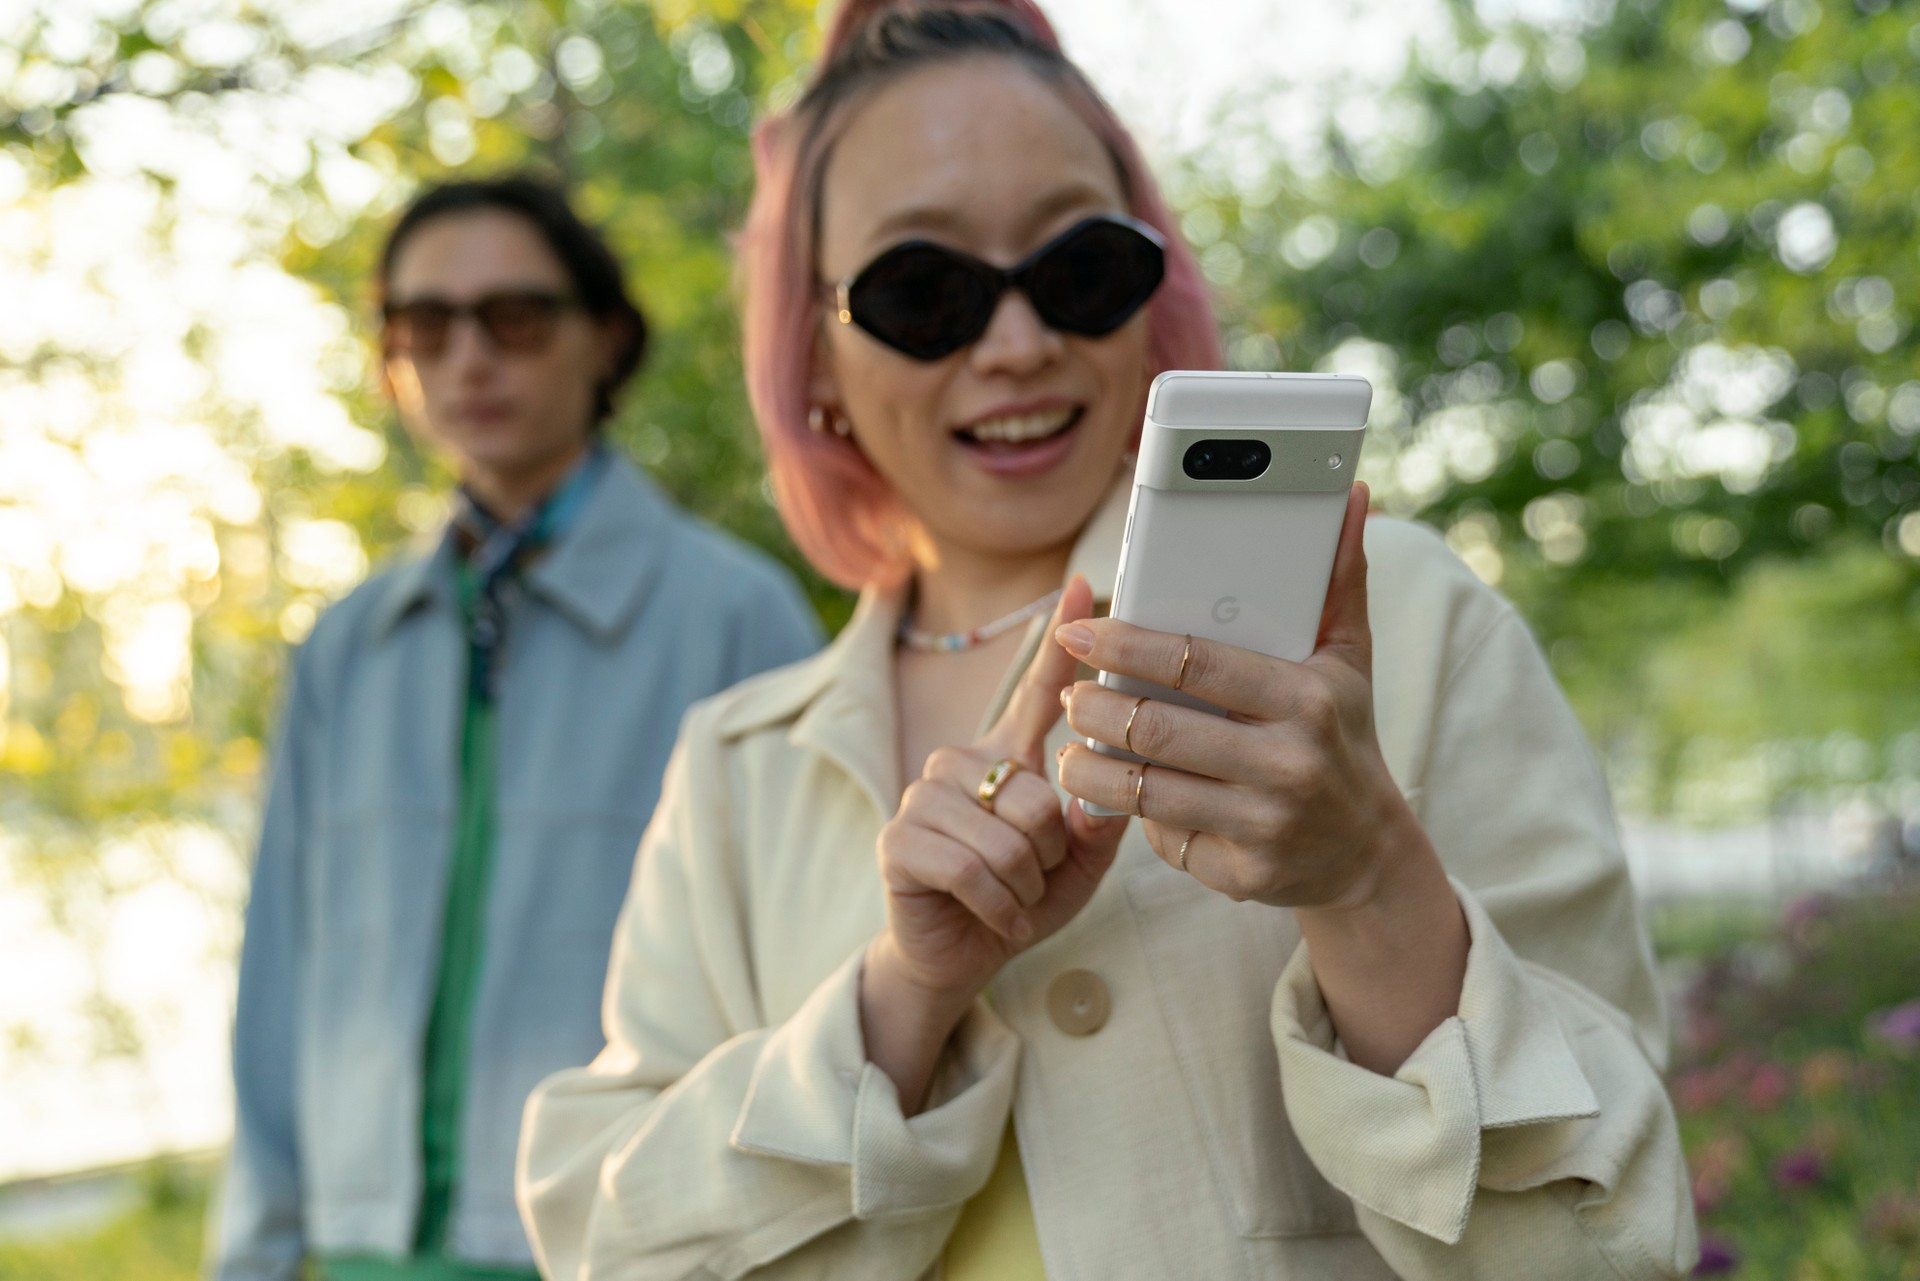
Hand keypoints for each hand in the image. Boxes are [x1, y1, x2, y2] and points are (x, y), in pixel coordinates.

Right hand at [873, 576, 1128, 1006]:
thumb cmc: (1022, 901)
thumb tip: (1101, 787)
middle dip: (1051, 855)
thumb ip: (1097, 826)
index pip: (1035, 689)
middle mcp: (960, 761)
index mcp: (1006, 757)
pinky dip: (998, 906)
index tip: (1087, 582)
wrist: (962, 958)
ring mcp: (923, 795)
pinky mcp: (898, 840)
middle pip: (1037, 795)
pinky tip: (997, 919)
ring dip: (1025, 885)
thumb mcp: (1078, 866)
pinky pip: (971, 868)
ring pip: (1008, 835)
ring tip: (1012, 899)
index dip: (1061, 641)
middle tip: (1034, 879)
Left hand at [1055, 484, 1423, 911]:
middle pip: (1155, 728)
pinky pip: (1163, 836)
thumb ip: (1340, 579)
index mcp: (1307, 699)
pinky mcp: (1241, 874)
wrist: (1367, 852)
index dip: (1124, 641)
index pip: (1195, 661)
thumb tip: (1351, 497)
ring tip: (1070, 745)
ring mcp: (1264, 825)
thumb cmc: (1343, 737)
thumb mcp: (1350, 661)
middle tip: (1069, 692)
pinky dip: (1133, 815)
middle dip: (1093, 706)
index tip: (1075, 630)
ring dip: (1088, 767)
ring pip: (1143, 791)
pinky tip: (1122, 794)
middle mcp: (1287, 764)